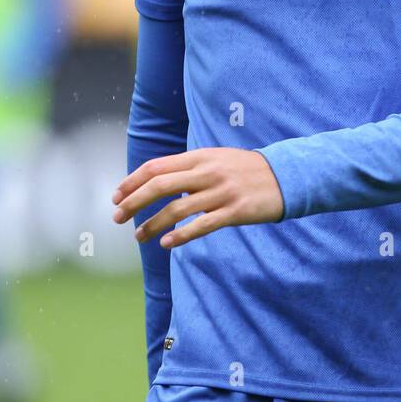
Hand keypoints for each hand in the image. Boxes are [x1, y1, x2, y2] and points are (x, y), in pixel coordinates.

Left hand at [112, 147, 284, 248]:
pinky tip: (166, 244)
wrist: (284, 176)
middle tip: (117, 218)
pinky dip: (181, 235)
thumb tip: (156, 181)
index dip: (132, 182)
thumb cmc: (244, 169)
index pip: (156, 167)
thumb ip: (188, 168)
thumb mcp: (215, 159)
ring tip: (138, 236)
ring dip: (152, 224)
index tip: (116, 196)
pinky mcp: (234, 211)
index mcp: (199, 157)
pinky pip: (202, 225)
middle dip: (133, 202)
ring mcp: (221, 192)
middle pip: (159, 185)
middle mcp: (207, 172)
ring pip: (177, 209)